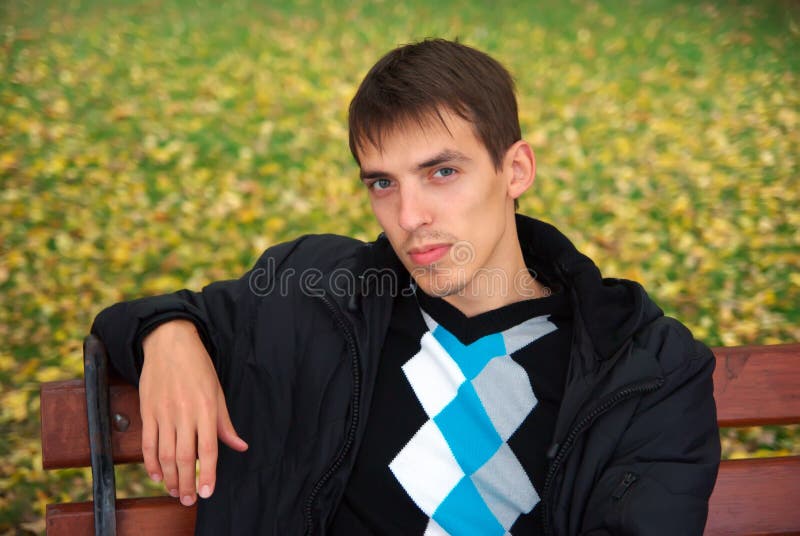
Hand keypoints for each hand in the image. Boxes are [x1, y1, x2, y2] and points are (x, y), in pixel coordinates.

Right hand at [139, 319, 247, 505]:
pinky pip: (148, 443)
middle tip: (187, 500)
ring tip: (174, 491)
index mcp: (206, 408)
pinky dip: (151, 463)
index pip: (209, 449)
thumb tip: (241, 446)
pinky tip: (156, 475)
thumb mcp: (217, 392)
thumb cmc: (198, 366)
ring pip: (165, 454)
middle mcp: (185, 413)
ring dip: (169, 478)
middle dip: (186, 483)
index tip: (207, 493)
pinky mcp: (148, 411)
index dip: (209, 474)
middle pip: (185, 457)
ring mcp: (164, 413)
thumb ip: (226, 423)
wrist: (169, 342)